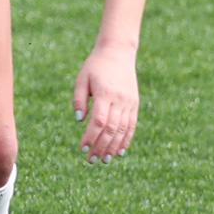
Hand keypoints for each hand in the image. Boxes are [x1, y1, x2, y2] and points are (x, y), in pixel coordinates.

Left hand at [72, 42, 138, 162]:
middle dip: (101, 146)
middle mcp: (119, 99)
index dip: (91, 137)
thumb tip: (80, 120)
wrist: (118, 52)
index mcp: (104, 92)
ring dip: (114, 147)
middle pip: (111, 129)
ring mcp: (129, 102)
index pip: (99, 121)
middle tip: (91, 160)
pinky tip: (120, 152)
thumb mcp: (82, 79)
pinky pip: (132, 125)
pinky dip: (126, 140)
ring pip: (123, 130)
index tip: (83, 149)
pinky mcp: (134, 104)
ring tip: (105, 160)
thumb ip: (79, 99)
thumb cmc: (95, 66)